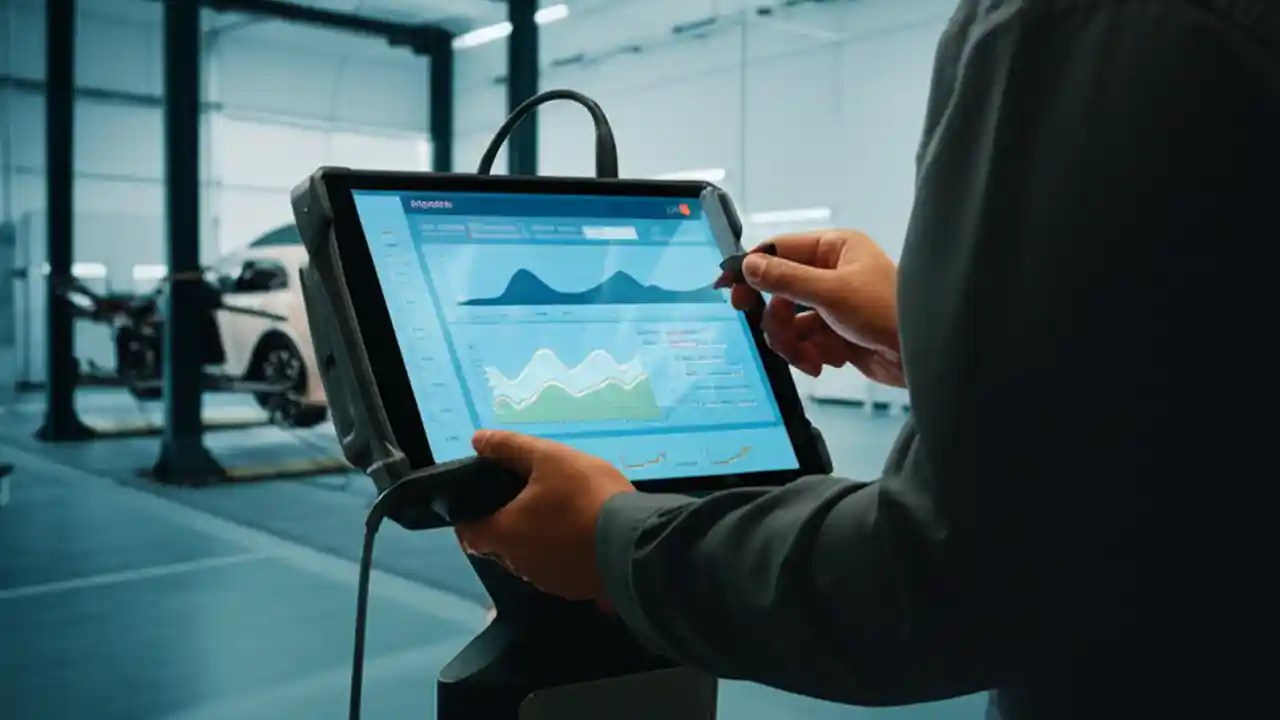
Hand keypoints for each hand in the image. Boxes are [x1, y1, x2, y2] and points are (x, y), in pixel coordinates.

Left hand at [454, 430, 635, 602]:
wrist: (636, 543)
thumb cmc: (585, 497)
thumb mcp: (549, 458)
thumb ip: (511, 448)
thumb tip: (477, 439)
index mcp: (504, 534)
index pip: (468, 533)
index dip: (470, 515)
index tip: (484, 499)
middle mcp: (519, 565)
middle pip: (500, 545)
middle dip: (508, 524)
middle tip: (527, 497)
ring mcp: (548, 581)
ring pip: (530, 558)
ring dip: (537, 539)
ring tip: (559, 513)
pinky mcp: (576, 589)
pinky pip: (559, 568)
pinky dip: (562, 553)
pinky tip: (582, 534)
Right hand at [717, 230, 905, 387]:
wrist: (925, 356)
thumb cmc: (887, 312)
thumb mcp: (831, 292)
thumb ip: (786, 279)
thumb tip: (748, 266)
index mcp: (834, 249)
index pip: (779, 250)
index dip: (751, 270)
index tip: (728, 289)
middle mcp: (831, 273)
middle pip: (779, 292)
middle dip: (777, 319)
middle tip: (774, 335)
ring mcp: (833, 305)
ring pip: (789, 322)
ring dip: (793, 343)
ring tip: (809, 358)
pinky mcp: (836, 334)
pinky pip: (804, 342)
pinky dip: (809, 355)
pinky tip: (826, 364)